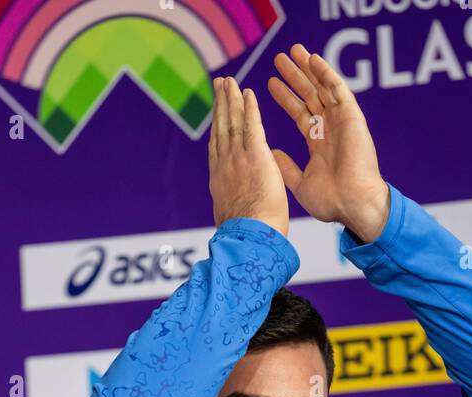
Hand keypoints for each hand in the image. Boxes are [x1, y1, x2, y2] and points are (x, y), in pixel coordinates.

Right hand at [208, 76, 289, 236]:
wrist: (249, 238)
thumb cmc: (245, 237)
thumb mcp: (232, 218)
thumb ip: (234, 203)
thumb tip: (235, 204)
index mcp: (219, 180)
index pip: (218, 148)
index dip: (216, 128)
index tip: (216, 114)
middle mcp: (224, 165)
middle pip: (221, 128)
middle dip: (220, 105)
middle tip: (219, 85)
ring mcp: (238, 159)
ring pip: (233, 122)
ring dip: (231, 99)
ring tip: (230, 82)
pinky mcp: (255, 156)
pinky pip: (252, 126)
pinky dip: (249, 108)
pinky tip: (248, 93)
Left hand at [267, 44, 389, 242]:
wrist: (352, 204)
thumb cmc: (332, 202)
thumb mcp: (301, 184)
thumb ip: (288, 168)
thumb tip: (272, 154)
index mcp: (320, 145)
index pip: (300, 114)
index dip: (286, 98)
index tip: (270, 84)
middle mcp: (330, 130)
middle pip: (310, 96)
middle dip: (295, 78)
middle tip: (279, 60)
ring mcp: (342, 122)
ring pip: (323, 88)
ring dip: (308, 69)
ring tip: (293, 51)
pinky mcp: (352, 117)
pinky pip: (338, 89)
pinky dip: (326, 73)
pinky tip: (313, 59)